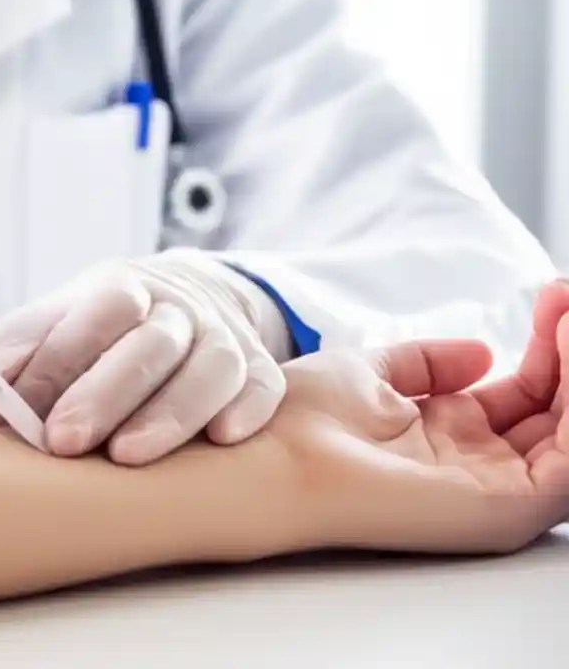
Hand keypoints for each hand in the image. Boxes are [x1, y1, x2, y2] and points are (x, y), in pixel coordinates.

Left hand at [0, 250, 290, 465]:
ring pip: (207, 368)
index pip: (91, 318)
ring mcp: (224, 336)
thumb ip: (17, 360)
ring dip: (169, 413)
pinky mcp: (260, 368)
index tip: (23, 416)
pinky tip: (224, 439)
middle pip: (146, 346)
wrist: (193, 297)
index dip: (57, 365)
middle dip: (104, 395)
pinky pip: (264, 386)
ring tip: (128, 457)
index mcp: (119, 289)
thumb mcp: (58, 325)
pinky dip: (247, 410)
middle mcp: (177, 308)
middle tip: (64, 443)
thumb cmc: (105, 328)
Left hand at [275, 281, 568, 554]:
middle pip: (559, 412)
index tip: (554, 294)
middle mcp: (479, 469)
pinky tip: (566, 346)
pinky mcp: (506, 509)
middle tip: (567, 297)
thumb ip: (426, 363)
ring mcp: (495, 493)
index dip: (549, 346)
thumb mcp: (372, 375)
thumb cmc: (298, 420)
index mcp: (449, 441)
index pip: (528, 394)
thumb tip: (484, 352)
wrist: (265, 455)